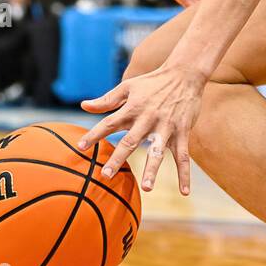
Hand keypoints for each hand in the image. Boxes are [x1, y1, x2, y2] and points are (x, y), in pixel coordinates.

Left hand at [77, 63, 206, 194]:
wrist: (184, 73)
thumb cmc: (153, 82)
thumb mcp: (128, 87)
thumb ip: (106, 100)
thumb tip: (84, 106)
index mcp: (132, 108)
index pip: (109, 123)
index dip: (94, 134)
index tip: (81, 147)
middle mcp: (147, 119)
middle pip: (130, 141)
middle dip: (118, 159)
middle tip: (106, 175)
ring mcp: (166, 127)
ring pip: (158, 152)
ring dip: (153, 170)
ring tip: (147, 188)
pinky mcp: (182, 132)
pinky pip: (183, 156)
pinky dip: (185, 174)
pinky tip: (184, 192)